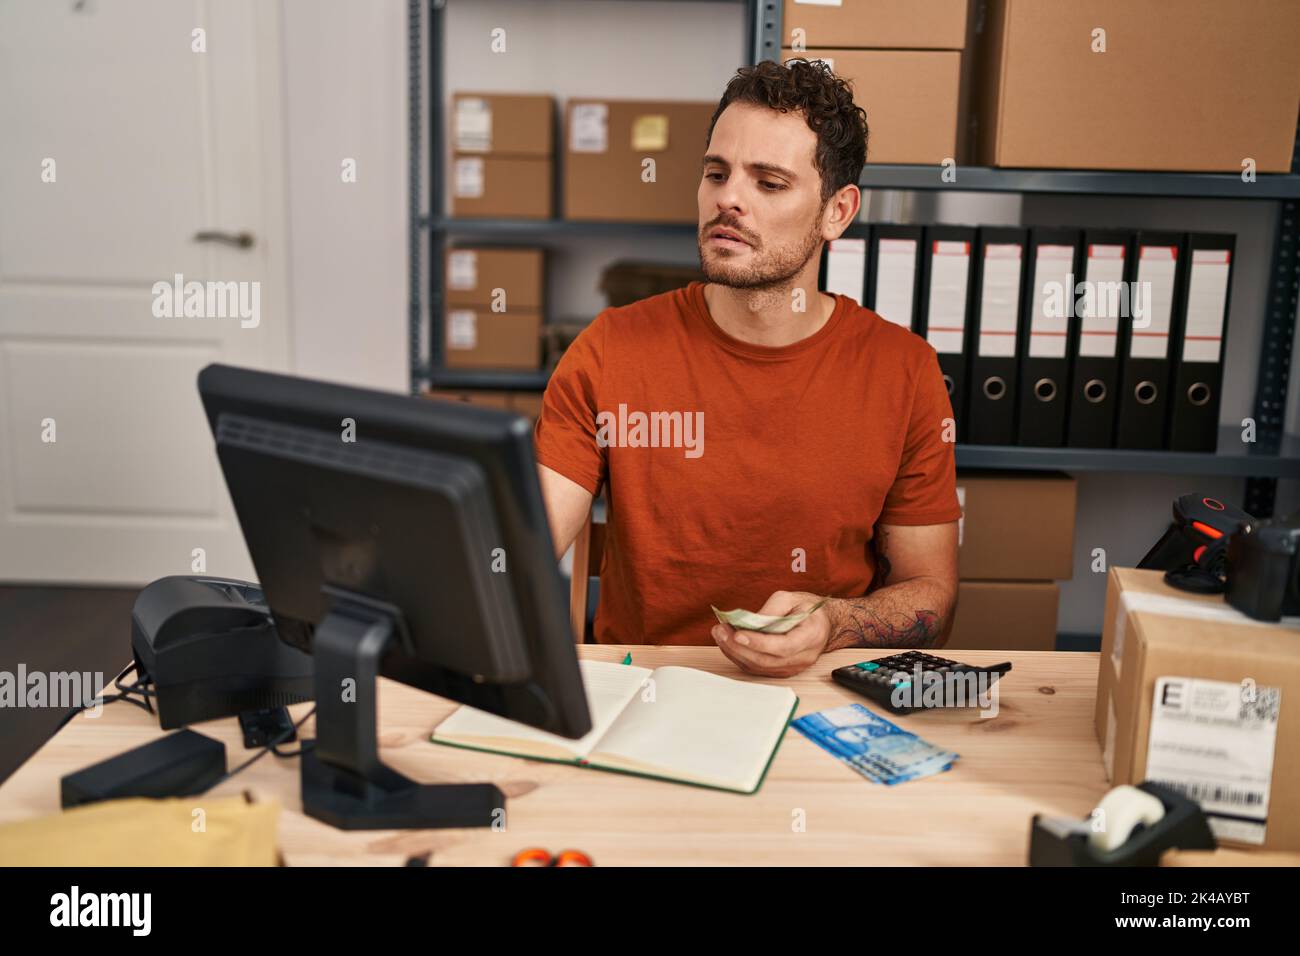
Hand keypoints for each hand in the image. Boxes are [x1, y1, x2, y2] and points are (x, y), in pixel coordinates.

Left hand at [710, 590, 830, 677]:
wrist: (821, 624)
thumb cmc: (807, 609)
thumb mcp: (791, 598)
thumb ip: (771, 609)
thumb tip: (749, 622)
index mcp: (811, 636)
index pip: (783, 646)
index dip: (759, 643)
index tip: (738, 634)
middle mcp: (804, 657)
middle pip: (767, 660)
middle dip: (739, 647)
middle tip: (721, 630)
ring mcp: (793, 668)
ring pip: (760, 667)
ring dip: (735, 652)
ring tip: (720, 634)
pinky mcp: (782, 671)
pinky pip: (758, 668)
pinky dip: (740, 657)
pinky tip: (728, 643)